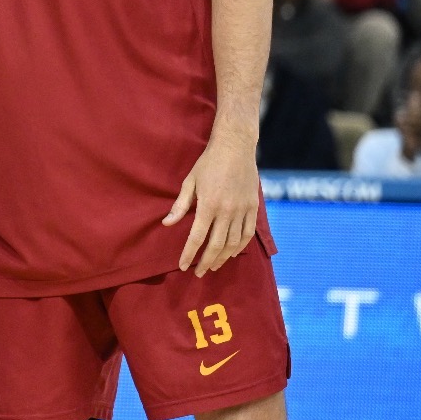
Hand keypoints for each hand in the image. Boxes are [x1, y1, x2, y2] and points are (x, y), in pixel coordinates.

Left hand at [161, 137, 260, 275]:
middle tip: (198, 272)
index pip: (197, 237)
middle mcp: (227, 211)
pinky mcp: (253, 208)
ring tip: (213, 265)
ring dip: (223, 257)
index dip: (189, 254)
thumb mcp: (189, 182)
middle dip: (205, 261)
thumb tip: (167, 224)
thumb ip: (180, 205)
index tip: (183, 266)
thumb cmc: (208, 163)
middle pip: (216, 245)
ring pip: (234, 243)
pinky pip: (248, 233)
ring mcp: (242, 210)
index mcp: (208, 205)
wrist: (235, 147)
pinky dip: (240, 246)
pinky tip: (232, 253)